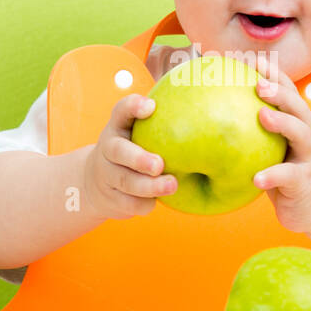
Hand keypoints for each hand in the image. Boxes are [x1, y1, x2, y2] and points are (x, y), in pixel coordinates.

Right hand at [82, 94, 177, 219]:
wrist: (98, 182)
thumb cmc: (135, 150)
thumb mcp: (140, 133)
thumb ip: (164, 123)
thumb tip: (212, 112)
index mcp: (118, 127)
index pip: (121, 111)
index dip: (133, 106)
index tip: (151, 106)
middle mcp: (108, 148)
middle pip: (118, 151)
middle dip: (139, 159)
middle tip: (159, 165)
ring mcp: (106, 174)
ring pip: (125, 181)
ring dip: (149, 186)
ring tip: (172, 185)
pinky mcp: (110, 198)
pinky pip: (129, 203)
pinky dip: (144, 204)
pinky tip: (155, 201)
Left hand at [252, 57, 310, 232]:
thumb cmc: (281, 167)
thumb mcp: (266, 145)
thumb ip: (247, 126)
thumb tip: (202, 110)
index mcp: (294, 120)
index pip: (286, 90)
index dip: (270, 72)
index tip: (248, 58)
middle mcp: (305, 133)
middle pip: (298, 106)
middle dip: (281, 91)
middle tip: (259, 83)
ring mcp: (307, 156)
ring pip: (301, 134)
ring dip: (283, 122)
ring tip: (262, 115)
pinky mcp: (304, 181)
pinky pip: (289, 176)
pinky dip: (273, 175)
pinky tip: (256, 178)